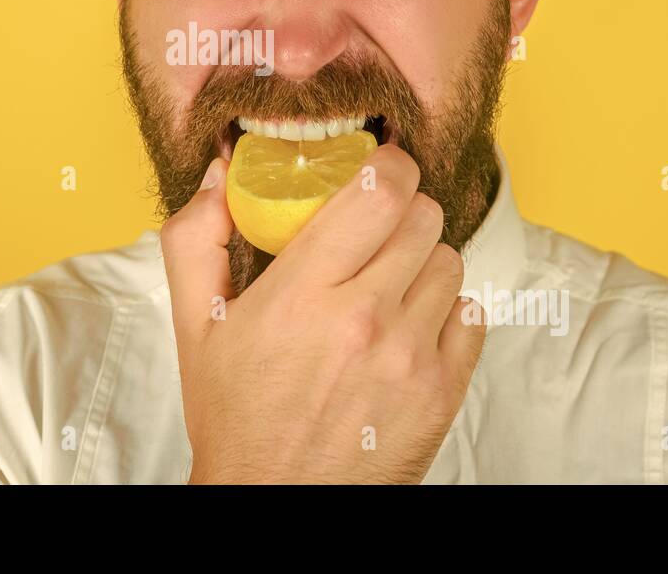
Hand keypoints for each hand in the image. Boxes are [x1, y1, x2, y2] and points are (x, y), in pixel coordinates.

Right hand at [160, 144, 485, 483]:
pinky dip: (446, 312)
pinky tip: (409, 327)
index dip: (389, 165)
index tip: (381, 165)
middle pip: (424, 218)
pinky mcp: (442, 393)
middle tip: (379, 228)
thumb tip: (218, 177)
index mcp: (301, 293)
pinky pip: (472, 316)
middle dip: (403, 211)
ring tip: (388, 286)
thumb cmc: (235, 415)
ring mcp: (409, 358)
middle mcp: (363, 319)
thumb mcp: (195, 326)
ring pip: (450, 263)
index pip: (379, 193)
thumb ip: (195, 240)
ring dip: (423, 262)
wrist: (274, 502)